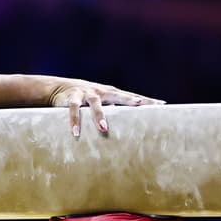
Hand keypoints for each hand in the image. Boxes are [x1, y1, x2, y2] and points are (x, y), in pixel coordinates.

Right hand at [46, 77, 165, 137]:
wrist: (58, 87)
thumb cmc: (87, 99)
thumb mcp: (103, 103)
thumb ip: (116, 110)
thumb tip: (136, 126)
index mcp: (111, 93)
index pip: (131, 96)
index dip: (145, 100)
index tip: (161, 104)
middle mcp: (101, 91)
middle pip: (117, 94)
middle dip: (128, 99)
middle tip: (138, 104)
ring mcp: (87, 93)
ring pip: (95, 103)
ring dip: (99, 115)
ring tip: (103, 128)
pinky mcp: (72, 97)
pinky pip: (74, 110)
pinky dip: (75, 121)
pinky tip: (76, 133)